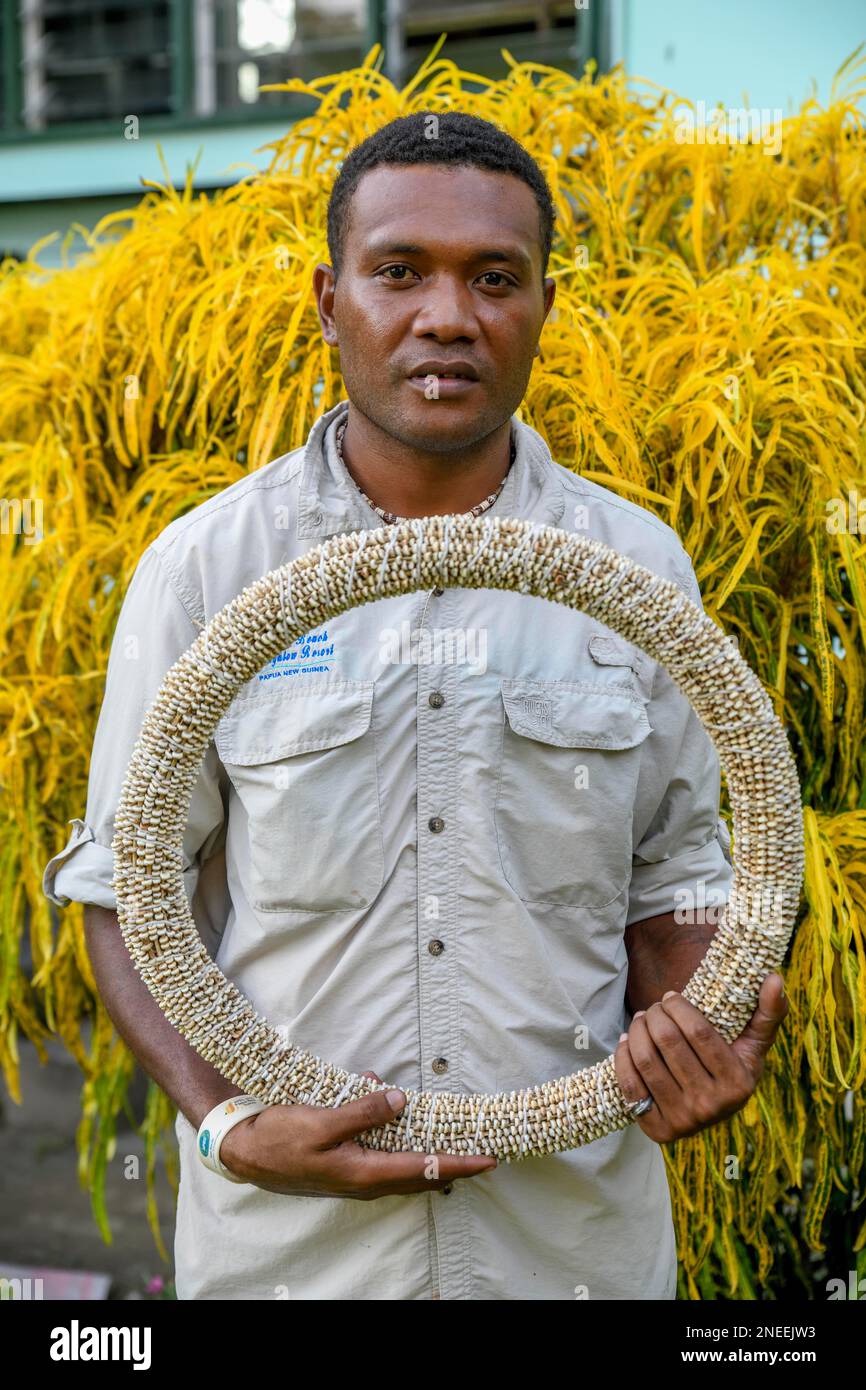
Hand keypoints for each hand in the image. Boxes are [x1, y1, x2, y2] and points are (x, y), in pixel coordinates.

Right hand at [219, 1069, 497, 1196]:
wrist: (244, 1151)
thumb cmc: (279, 1139)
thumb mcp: (320, 1122)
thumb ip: (362, 1112)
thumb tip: (400, 1100)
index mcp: (363, 1172)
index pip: (422, 1169)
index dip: (459, 1163)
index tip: (489, 1159)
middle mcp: (365, 1178)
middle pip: (421, 1174)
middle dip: (453, 1162)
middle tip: (483, 1150)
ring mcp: (356, 1172)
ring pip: (404, 1164)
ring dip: (426, 1148)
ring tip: (450, 1131)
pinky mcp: (348, 1162)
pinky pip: (385, 1152)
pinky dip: (399, 1134)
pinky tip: (391, 1103)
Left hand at [614, 973, 788, 1142]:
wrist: (711, 1110)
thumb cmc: (733, 1066)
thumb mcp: (754, 1044)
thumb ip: (768, 1011)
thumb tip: (775, 978)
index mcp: (738, 1083)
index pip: (698, 1032)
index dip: (678, 1007)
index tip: (670, 997)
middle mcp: (712, 1106)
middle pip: (668, 1043)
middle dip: (655, 1015)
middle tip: (654, 1008)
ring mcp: (684, 1121)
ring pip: (646, 1060)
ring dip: (637, 1031)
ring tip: (641, 1020)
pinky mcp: (658, 1129)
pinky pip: (630, 1085)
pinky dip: (623, 1056)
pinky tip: (628, 1041)